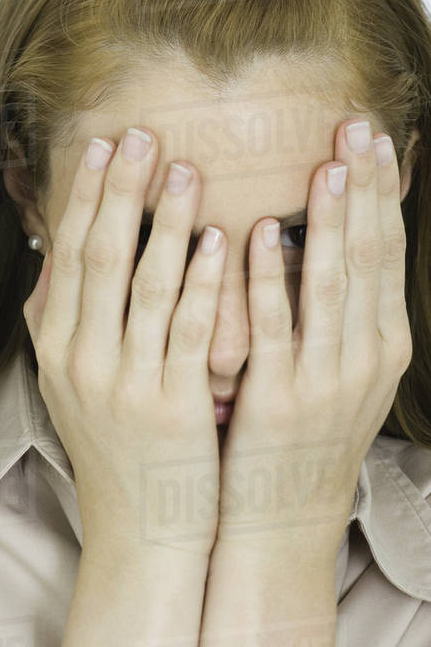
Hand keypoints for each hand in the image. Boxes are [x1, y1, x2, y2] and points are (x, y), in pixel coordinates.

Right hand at [23, 127, 227, 558]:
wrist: (142, 532)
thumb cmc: (115, 450)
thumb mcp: (70, 387)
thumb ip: (61, 322)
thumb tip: (54, 258)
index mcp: (56, 349)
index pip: (69, 256)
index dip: (85, 197)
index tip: (102, 146)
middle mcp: (81, 361)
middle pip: (101, 258)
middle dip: (120, 191)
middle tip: (141, 134)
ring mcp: (124, 385)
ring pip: (144, 286)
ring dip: (165, 222)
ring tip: (185, 169)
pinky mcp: (172, 406)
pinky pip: (186, 331)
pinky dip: (200, 282)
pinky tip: (217, 240)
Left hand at [215, 117, 412, 554]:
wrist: (281, 522)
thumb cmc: (299, 438)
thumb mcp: (336, 373)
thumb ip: (336, 312)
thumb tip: (328, 241)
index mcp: (382, 345)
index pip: (387, 254)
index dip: (382, 193)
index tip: (375, 136)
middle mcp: (365, 359)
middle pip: (372, 259)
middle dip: (366, 190)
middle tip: (358, 125)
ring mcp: (327, 382)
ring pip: (334, 286)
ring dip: (332, 222)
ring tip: (326, 164)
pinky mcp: (280, 402)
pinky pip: (274, 328)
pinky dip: (271, 277)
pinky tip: (259, 232)